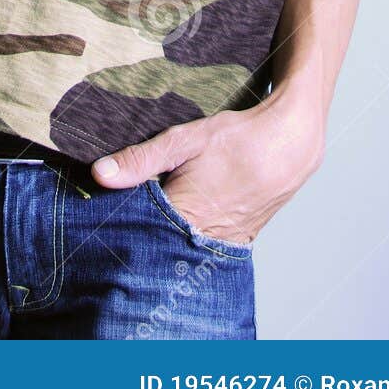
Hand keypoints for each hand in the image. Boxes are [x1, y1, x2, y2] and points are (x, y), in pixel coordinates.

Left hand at [90, 92, 324, 246]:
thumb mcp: (185, 141)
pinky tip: (183, 225)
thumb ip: (141, 160)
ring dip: (168, 239)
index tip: (101, 220)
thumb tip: (99, 174)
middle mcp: (205, 238)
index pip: (139, 234)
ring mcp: (225, 243)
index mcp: (185, 216)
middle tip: (122, 226)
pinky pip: (208, 248)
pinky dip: (193, 239)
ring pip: (184, 249)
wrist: (289, 143)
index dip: (120, 226)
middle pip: (161, 246)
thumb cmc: (236, 138)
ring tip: (151, 226)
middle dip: (143, 236)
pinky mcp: (240, 241)